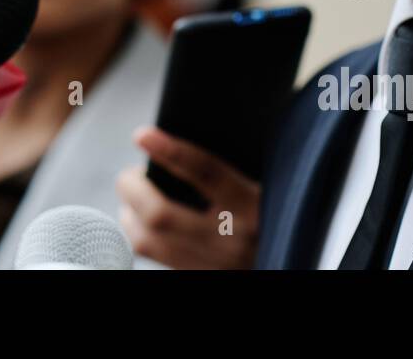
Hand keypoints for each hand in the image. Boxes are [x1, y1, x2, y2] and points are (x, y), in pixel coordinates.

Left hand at [116, 126, 259, 268]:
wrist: (283, 257)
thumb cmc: (269, 210)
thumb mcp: (259, 187)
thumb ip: (225, 172)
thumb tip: (173, 146)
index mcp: (251, 206)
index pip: (207, 173)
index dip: (171, 152)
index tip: (141, 135)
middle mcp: (232, 240)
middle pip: (161, 215)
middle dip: (133, 189)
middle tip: (130, 174)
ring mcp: (213, 265)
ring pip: (147, 241)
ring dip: (128, 214)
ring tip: (132, 199)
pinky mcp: (197, 277)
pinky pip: (153, 256)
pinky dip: (140, 235)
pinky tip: (141, 223)